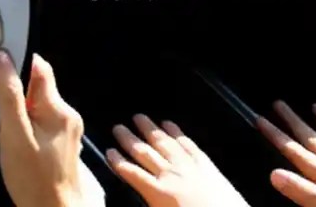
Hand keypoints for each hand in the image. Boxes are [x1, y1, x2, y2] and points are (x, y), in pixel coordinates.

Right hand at [0, 51, 92, 206]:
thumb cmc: (34, 180)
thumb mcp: (14, 133)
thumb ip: (8, 94)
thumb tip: (1, 58)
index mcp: (57, 109)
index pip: (37, 66)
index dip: (14, 63)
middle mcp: (65, 115)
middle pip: (33, 87)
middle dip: (6, 93)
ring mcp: (64, 129)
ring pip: (32, 106)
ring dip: (10, 110)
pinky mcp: (59, 142)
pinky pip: (36, 122)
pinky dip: (18, 124)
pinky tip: (5, 136)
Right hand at [106, 115, 248, 206]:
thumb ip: (150, 201)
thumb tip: (141, 194)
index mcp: (157, 193)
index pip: (130, 172)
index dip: (117, 161)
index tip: (109, 151)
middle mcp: (169, 175)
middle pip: (143, 152)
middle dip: (128, 139)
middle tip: (118, 127)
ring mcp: (188, 167)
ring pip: (163, 142)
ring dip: (149, 128)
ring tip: (139, 117)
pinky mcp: (207, 165)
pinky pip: (187, 144)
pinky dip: (176, 132)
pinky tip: (169, 124)